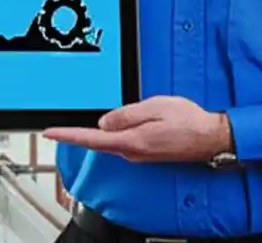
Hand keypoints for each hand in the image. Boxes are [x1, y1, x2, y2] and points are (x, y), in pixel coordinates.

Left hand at [42, 96, 232, 162]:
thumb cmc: (188, 121)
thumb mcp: (154, 107)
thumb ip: (125, 115)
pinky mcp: (146, 151)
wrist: (212, 137)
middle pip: (99, 140)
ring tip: (121, 115)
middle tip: (64, 125)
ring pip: (112, 139)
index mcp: (131, 141)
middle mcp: (133, 152)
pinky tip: (125, 122)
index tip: (49, 133)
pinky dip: (118, 130)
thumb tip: (104, 123)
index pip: (91, 138)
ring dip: (106, 128)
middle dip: (82, 132)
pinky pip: (124, 139)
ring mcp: (140, 153)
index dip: (68, 135)